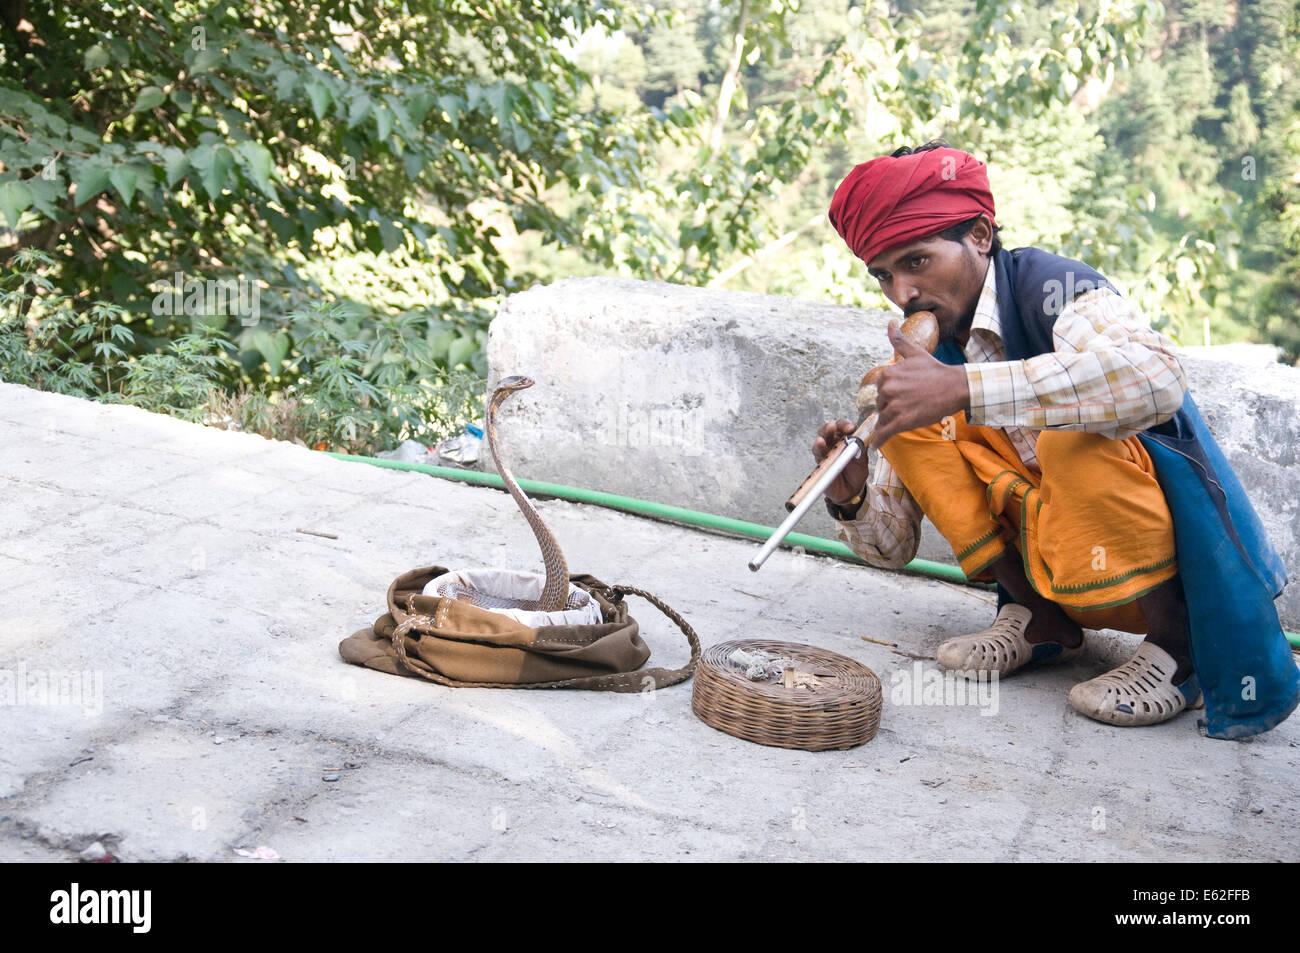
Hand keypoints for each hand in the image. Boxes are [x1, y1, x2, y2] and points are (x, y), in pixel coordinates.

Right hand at [813, 419, 870, 504]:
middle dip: (830, 427)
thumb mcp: (863, 459)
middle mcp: (834, 443)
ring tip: (822, 439)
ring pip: (821, 441)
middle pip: (829, 430)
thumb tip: (866, 435)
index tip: (851, 427)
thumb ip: (862, 447)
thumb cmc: (857, 473)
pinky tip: (819, 444)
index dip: (845, 425)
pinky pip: (818, 454)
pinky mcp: (821, 463)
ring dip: (822, 437)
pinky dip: (818, 448)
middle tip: (833, 427)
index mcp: (845, 439)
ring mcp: (826, 453)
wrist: (852, 491)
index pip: (843, 427)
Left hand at [867, 320, 970, 449]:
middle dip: (891, 407)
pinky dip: (879, 440)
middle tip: (911, 405)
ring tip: (905, 419)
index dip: (892, 394)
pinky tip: (876, 445)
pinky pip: (884, 433)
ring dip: (890, 422)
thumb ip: (898, 341)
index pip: (880, 390)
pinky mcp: (901, 421)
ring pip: (883, 419)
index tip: (905, 395)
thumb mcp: (915, 353)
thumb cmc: (935, 371)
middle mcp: (887, 389)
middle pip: (881, 405)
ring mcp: (894, 405)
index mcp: (887, 374)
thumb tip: (890, 323)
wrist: (955, 387)